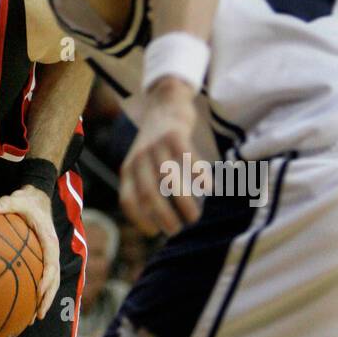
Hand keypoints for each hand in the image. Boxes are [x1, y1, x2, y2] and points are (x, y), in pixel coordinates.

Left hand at [0, 185, 59, 317]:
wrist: (38, 199)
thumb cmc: (27, 200)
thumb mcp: (17, 199)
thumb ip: (6, 203)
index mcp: (49, 240)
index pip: (51, 263)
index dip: (47, 280)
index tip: (39, 293)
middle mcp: (52, 251)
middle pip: (55, 280)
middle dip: (47, 299)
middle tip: (37, 316)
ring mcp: (49, 257)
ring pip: (51, 283)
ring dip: (44, 301)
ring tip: (32, 319)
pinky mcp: (43, 259)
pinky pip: (42, 278)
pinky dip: (37, 293)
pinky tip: (23, 304)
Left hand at [120, 78, 199, 235]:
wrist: (164, 104)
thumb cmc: (157, 145)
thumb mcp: (142, 164)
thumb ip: (145, 186)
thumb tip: (160, 222)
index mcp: (128, 168)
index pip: (128, 199)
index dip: (139, 219)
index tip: (153, 232)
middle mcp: (139, 157)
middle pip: (149, 193)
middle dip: (164, 217)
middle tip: (177, 230)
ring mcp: (156, 145)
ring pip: (169, 179)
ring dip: (183, 203)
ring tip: (194, 218)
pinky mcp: (175, 134)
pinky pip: (187, 158)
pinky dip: (198, 175)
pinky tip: (209, 189)